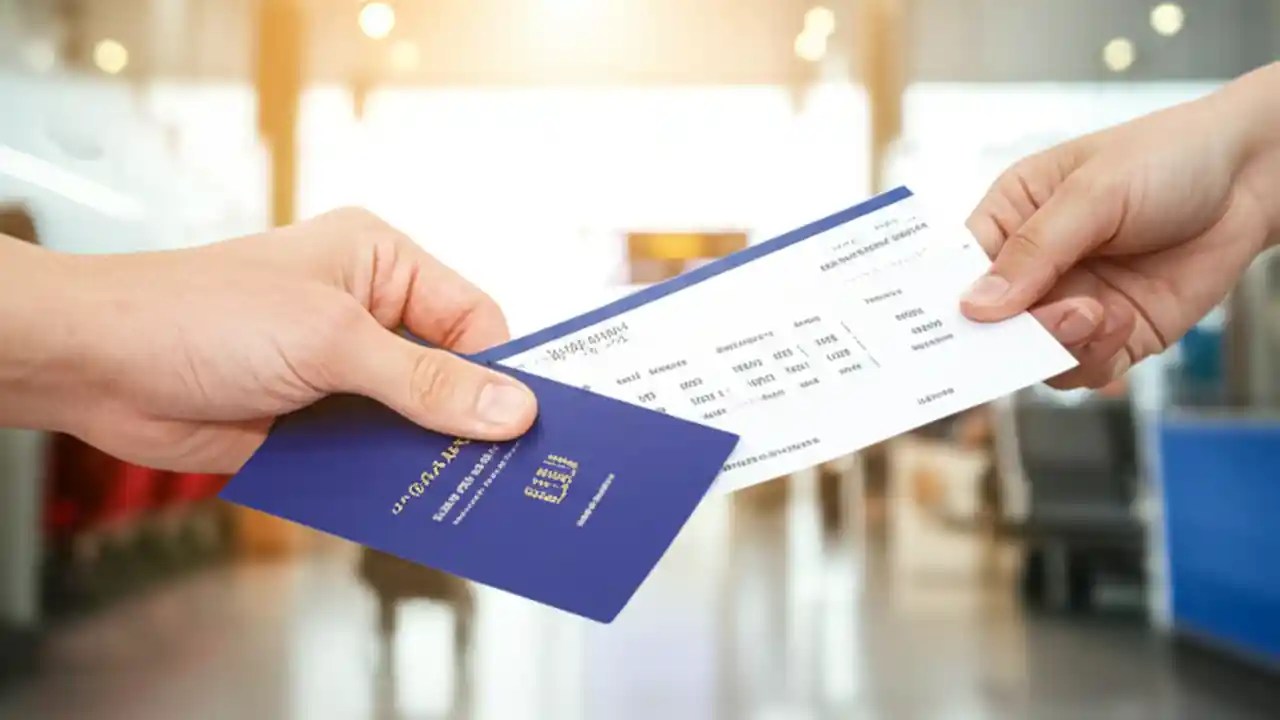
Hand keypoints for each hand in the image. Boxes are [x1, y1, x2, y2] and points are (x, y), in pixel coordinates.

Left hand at [5, 208, 537, 472]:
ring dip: (426, 456)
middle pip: (449, 373)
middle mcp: (366, 312)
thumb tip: (512, 409)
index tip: (533, 424)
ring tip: (467, 497)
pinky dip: (386, 479)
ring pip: (411, 420)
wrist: (97, 365)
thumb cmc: (202, 314)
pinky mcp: (311, 420)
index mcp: (381, 262)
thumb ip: (425, 381)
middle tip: (511, 471)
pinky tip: (408, 506)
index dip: (502, 370)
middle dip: (470, 420)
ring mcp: (338, 370)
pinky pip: (370, 453)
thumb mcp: (332, 341)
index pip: (473, 317)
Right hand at [962, 62, 1279, 388]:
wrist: (1255, 177)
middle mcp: (1033, 267)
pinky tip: (1120, 321)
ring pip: (1033, 357)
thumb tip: (974, 306)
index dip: (944, 301)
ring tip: (1096, 313)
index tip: (948, 327)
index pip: (956, 270)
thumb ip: (1035, 250)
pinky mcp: (1112, 334)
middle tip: (1041, 323)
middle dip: (1011, 334)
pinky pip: (1083, 368)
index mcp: (1009, 218)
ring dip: (1059, 345)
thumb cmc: (1168, 157)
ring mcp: (1071, 303)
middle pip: (991, 324)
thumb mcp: (1093, 192)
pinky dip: (1095, 357)